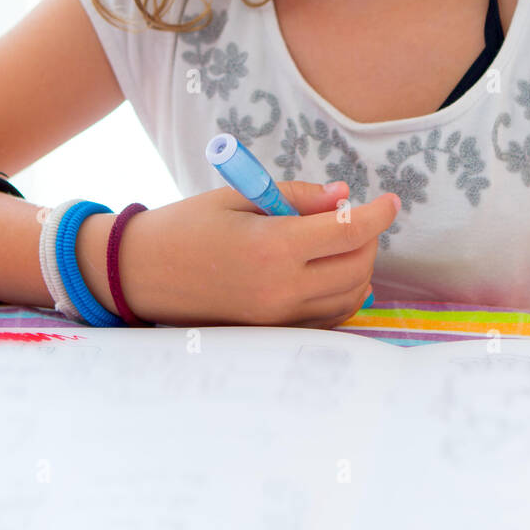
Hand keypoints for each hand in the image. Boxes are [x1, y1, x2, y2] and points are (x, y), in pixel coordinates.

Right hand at [118, 180, 398, 328]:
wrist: (139, 273)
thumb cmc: (187, 225)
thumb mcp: (240, 195)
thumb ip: (297, 196)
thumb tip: (344, 196)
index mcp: (273, 248)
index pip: (349, 232)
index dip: (377, 214)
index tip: (390, 200)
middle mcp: (281, 290)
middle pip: (357, 267)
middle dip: (369, 238)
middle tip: (357, 216)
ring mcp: (277, 318)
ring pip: (349, 297)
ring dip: (360, 267)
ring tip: (343, 241)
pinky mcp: (271, 333)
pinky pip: (327, 319)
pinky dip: (343, 295)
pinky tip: (333, 272)